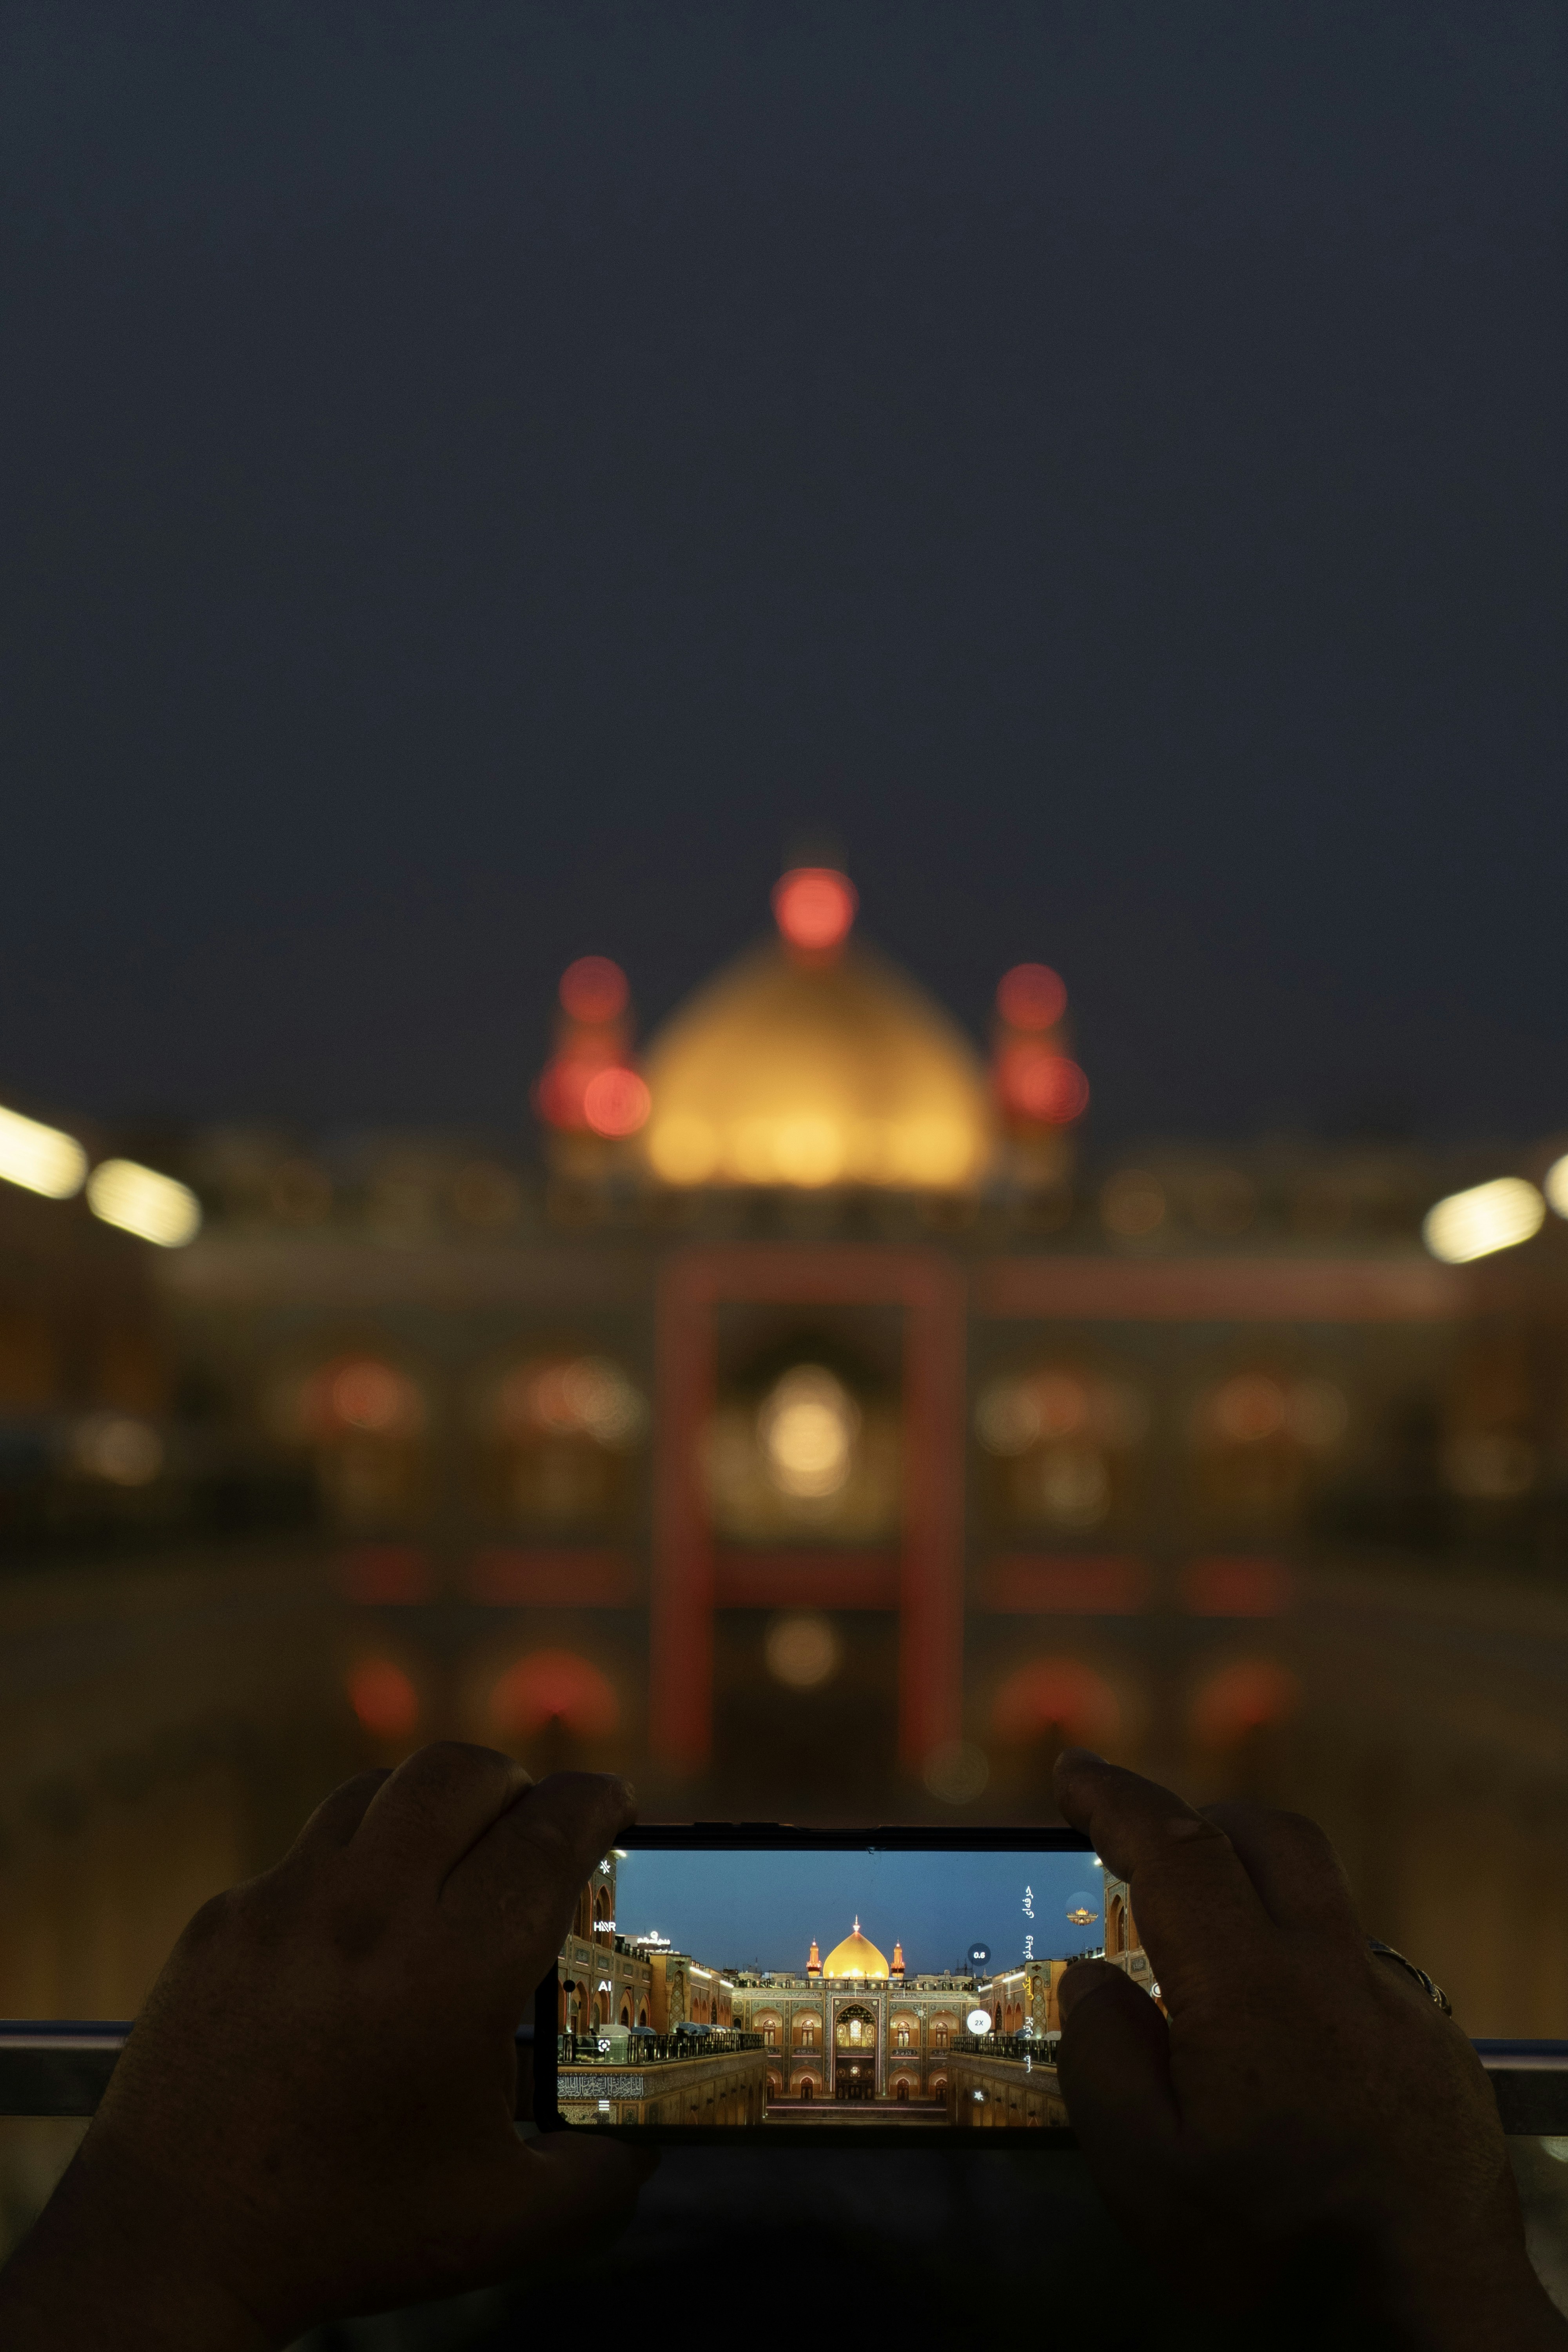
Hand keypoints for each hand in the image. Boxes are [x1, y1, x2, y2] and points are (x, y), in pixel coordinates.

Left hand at [0, 1747, 651, 2347]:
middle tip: (531, 1822)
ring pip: (373, 1792)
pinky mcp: (218, 1923)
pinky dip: (343, 1873)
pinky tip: (351, 1936)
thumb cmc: (347, 2233)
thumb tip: (642, 2143)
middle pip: (461, 1773)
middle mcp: (368, 1913)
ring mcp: (281, 1906)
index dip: (594, 1801)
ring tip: (445, 1854)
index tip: (615, 1800)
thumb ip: (597, 2176)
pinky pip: (298, 1860)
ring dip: (427, 1806)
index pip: (546, 1833)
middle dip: (515, 1783)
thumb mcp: (503, 2222)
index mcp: (454, 1971)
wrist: (172, 2248)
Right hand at [1052, 1750, 1564, 2347]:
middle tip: (1147, 1843)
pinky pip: (1367, 1977)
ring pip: (1326, 1905)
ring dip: (1263, 1895)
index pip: (1174, 1848)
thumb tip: (1093, 1979)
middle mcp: (1334, 1973)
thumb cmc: (1281, 2258)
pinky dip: (1312, 1974)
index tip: (1074, 1773)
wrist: (1433, 2328)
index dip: (1116, 1798)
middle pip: (1271, 1839)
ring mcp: (1400, 2009)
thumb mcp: (1147, 2175)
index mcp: (1251, 1988)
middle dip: (1201, 1819)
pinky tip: (1292, 2047)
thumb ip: (1104, 2059)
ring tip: (1214, 1953)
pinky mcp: (1443, 2055)